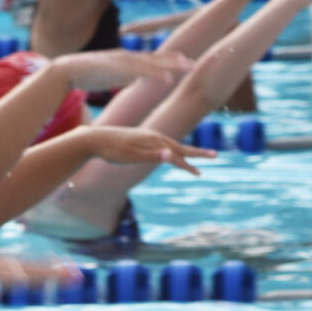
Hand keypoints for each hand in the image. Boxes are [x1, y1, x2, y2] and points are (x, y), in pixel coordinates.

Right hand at [50, 47, 191, 93]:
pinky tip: (167, 79)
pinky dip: (155, 74)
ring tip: (188, 67)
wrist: (65, 71)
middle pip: (156, 58)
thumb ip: (120, 76)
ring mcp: (123, 62)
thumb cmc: (83, 75)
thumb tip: (130, 80)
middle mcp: (126, 57)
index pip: (150, 58)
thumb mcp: (107, 75)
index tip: (182, 60)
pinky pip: (141, 72)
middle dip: (175, 60)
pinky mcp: (118, 69)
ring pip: (153, 62)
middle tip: (193, 63)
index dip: (167, 59)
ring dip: (172, 65)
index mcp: (124, 59)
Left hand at [78, 126, 215, 174]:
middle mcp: (155, 136)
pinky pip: (162, 145)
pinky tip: (170, 154)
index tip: (200, 174)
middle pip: (180, 147)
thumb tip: (171, 156)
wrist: (96, 138)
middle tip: (215, 156)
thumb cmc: (113, 150)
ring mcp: (149, 137)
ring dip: (185, 152)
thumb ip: (152, 156)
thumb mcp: (132, 156)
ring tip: (195, 159)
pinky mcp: (142, 139)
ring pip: (172, 146)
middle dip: (197, 153)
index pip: (178, 155)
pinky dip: (172, 150)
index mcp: (156, 141)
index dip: (189, 165)